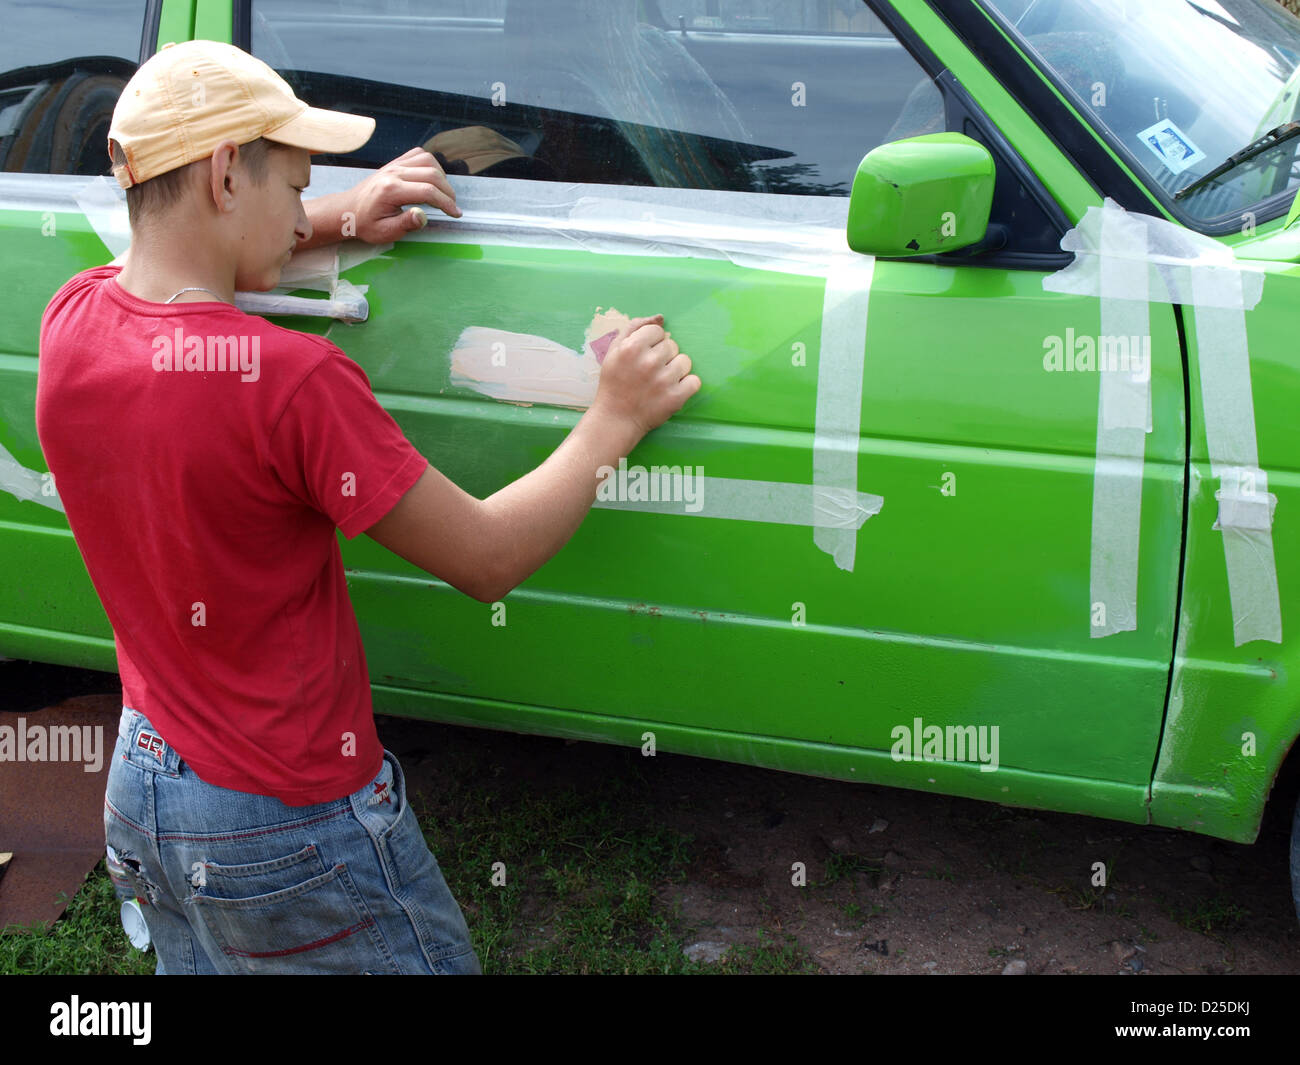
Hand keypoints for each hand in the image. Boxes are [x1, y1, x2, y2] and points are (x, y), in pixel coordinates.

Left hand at [348, 147, 461, 242]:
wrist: (348, 210)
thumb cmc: (367, 224)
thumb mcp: (384, 231)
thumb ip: (405, 224)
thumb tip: (423, 216)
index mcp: (391, 190)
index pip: (428, 191)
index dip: (446, 203)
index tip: (456, 214)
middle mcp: (394, 172)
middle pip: (432, 174)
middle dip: (448, 191)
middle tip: (452, 206)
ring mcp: (395, 165)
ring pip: (428, 160)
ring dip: (441, 176)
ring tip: (443, 193)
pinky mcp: (395, 163)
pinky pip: (418, 154)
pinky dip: (431, 164)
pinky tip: (432, 178)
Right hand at [592, 314, 700, 436]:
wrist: (616, 418)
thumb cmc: (614, 382)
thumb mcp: (614, 350)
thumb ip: (634, 327)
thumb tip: (660, 318)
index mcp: (632, 347)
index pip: (658, 331)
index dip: (651, 343)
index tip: (643, 356)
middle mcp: (649, 362)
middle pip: (672, 345)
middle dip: (663, 356)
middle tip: (649, 372)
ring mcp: (664, 380)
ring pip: (685, 361)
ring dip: (676, 370)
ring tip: (661, 381)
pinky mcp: (676, 397)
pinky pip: (695, 381)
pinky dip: (687, 386)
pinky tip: (673, 390)